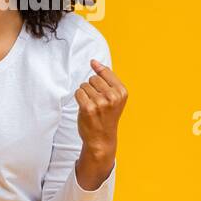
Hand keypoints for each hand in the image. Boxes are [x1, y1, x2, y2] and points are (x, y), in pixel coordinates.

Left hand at [74, 59, 126, 189]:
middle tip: (97, 102)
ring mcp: (100, 102)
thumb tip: (94, 61)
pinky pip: (78, 93)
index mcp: (122, 91)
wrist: (102, 139)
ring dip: (85, 95)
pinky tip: (85, 108)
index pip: (105, 72)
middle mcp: (113, 96)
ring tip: (92, 106)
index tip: (101, 91)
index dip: (99, 79)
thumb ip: (106, 77)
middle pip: (93, 79)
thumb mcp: (114, 97)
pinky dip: (79, 99)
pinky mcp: (88, 108)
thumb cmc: (107, 116)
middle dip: (92, 88)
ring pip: (84, 86)